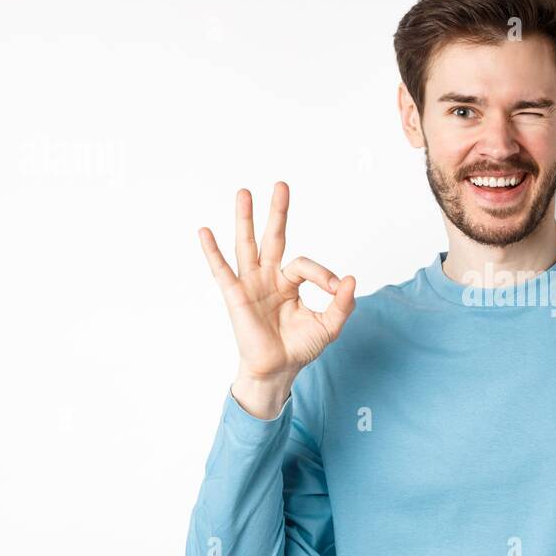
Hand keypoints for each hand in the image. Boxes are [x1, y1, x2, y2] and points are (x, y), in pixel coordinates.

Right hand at [199, 181, 355, 388]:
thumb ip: (341, 303)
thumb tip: (351, 280)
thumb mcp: (329, 325)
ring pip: (247, 245)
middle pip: (272, 238)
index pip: (305, 265)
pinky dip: (212, 251)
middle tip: (281, 185)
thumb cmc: (299, 348)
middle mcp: (268, 278)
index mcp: (289, 283)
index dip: (323, 274)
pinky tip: (205, 231)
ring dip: (245, 219)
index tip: (336, 289)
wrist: (278, 371)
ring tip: (244, 192)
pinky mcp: (235, 296)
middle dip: (277, 212)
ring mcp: (250, 284)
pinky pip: (222, 270)